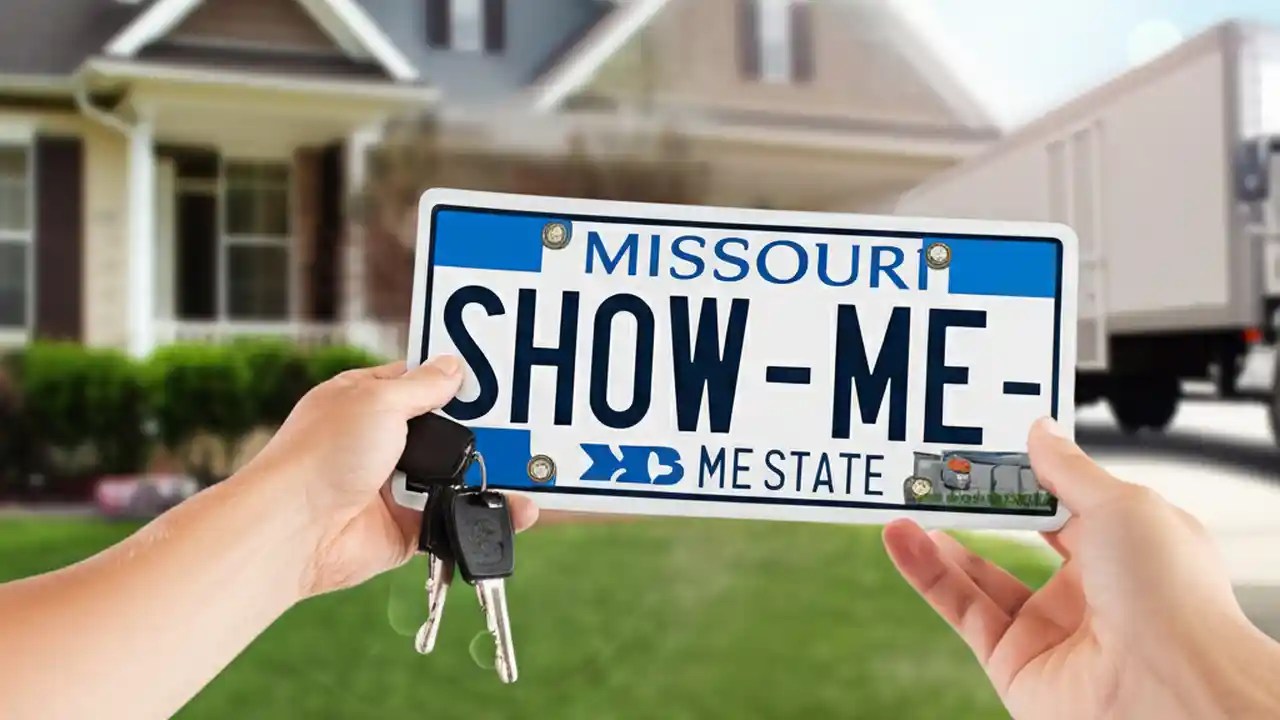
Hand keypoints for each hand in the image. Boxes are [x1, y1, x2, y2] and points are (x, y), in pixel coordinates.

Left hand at [242, 356, 538, 597]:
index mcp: (365, 402)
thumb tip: (453, 367)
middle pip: (444, 433)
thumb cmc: (321, 455)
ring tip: (530, 472)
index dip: (454, 383)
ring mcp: (393, 487)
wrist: (296, 530)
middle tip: (524, 430)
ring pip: (454, 479)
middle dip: (479, 434)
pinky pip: (452, 521)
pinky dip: (480, 518)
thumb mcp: (378, 400)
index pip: (418, 383)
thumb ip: (422, 387)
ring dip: (487, 478)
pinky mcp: (406, 529)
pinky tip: (514, 511)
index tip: (495, 383)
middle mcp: (379, 443)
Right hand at [883, 418, 1279, 718]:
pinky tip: (903, 539)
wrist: (1169, 689)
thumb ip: (1068, 469)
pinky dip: (926, 573)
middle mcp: (1089, 591)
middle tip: (939, 470)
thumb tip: (1040, 432)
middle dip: (978, 505)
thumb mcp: (1121, 505)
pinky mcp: (1012, 661)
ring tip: (910, 499)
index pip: (1067, 502)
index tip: (991, 444)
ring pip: (980, 575)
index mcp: (1127, 551)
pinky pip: (961, 609)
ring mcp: (1049, 628)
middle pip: (1017, 537)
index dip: (1029, 473)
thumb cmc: (1171, 597)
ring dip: (940, 538)